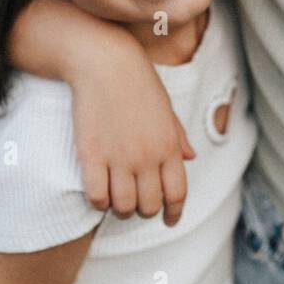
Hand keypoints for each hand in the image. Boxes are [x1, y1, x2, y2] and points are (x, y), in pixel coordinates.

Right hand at [69, 51, 196, 225]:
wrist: (105, 62)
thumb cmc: (137, 81)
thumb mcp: (166, 107)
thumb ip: (178, 136)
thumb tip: (192, 158)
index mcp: (169, 145)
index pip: (177, 194)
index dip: (174, 213)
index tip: (169, 221)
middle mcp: (147, 157)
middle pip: (149, 206)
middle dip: (145, 211)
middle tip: (137, 204)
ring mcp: (119, 158)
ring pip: (123, 206)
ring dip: (121, 209)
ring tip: (117, 200)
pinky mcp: (91, 155)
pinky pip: (97, 197)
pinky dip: (99, 202)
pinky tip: (99, 193)